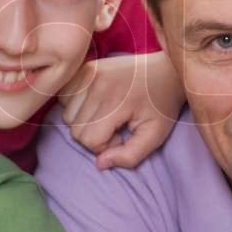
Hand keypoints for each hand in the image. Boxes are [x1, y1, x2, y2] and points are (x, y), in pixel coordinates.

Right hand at [57, 52, 184, 169]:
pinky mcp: (84, 68)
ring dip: (84, 122)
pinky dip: (77, 106)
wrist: (165, 72)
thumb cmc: (161, 106)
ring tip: (108, 116)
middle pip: (76, 129)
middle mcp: (98, 83)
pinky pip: (65, 97)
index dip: (105, 146)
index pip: (89, 139)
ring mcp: (89, 73)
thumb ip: (129, 156)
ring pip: (67, 115)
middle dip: (94, 136)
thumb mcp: (155, 135)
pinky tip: (97, 105)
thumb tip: (100, 163)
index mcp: (116, 100)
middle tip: (116, 127)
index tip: (122, 136)